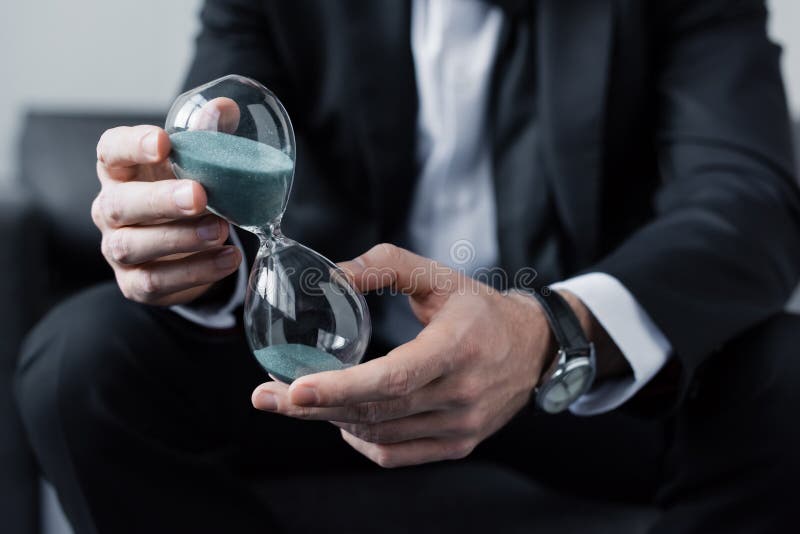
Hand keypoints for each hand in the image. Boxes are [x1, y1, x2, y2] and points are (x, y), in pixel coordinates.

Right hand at [92, 99, 242, 305]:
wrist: (186, 249)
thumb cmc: (183, 193)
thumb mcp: (196, 164)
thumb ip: (208, 136)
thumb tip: (224, 109)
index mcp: (120, 170)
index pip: (111, 150)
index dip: (132, 145)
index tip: (164, 142)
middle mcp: (110, 209)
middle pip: (119, 204)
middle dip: (159, 200)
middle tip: (198, 196)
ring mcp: (117, 249)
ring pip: (134, 246)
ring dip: (180, 239)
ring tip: (221, 231)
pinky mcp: (134, 284)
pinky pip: (156, 281)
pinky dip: (195, 272)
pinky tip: (227, 259)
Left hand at [251, 244, 555, 467]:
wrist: (535, 347)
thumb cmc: (480, 309)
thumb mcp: (438, 275)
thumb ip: (385, 266)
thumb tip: (331, 274)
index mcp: (457, 348)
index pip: (393, 378)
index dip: (342, 388)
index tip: (294, 390)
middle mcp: (461, 394)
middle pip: (375, 411)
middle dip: (314, 407)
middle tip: (267, 396)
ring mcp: (462, 425)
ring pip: (380, 435)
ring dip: (332, 421)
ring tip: (300, 402)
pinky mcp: (459, 443)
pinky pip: (397, 455)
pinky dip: (362, 441)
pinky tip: (343, 422)